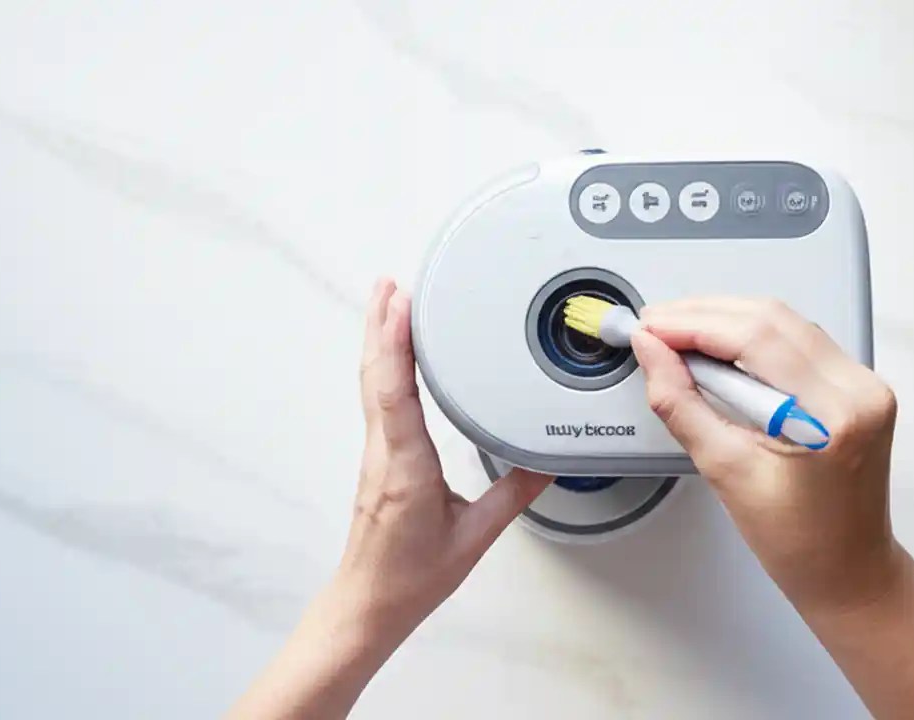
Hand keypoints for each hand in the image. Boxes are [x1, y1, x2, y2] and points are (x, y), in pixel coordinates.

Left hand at [331, 278, 552, 645]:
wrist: (368, 604)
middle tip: (390, 284)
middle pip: (375, 375)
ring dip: (378, 341)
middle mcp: (384, 453)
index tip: (403, 303)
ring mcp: (377, 455)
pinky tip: (393, 359)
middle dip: (381, 324)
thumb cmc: (410, 578)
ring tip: (387, 304)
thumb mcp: (475, 537)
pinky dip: (383, 368)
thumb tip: (545, 464)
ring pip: (371, 385)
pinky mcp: (378, 461)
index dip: (396, 343)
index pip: (396, 391)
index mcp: (406, 466)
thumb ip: (513, 495)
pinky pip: (377, 401)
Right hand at [631, 297, 899, 614]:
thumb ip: (681, 403)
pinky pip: (800, 341)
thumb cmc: (797, 540)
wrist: (847, 569)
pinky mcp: (859, 385)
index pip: (755, 339)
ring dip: (727, 321)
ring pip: (786, 322)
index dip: (693, 324)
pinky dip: (753, 337)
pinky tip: (717, 347)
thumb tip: (651, 353)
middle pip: (772, 318)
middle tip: (656, 327)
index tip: (651, 329)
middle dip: (705, 314)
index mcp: (833, 416)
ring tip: (676, 334)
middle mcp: (860, 389)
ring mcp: (865, 384)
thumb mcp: (724, 471)